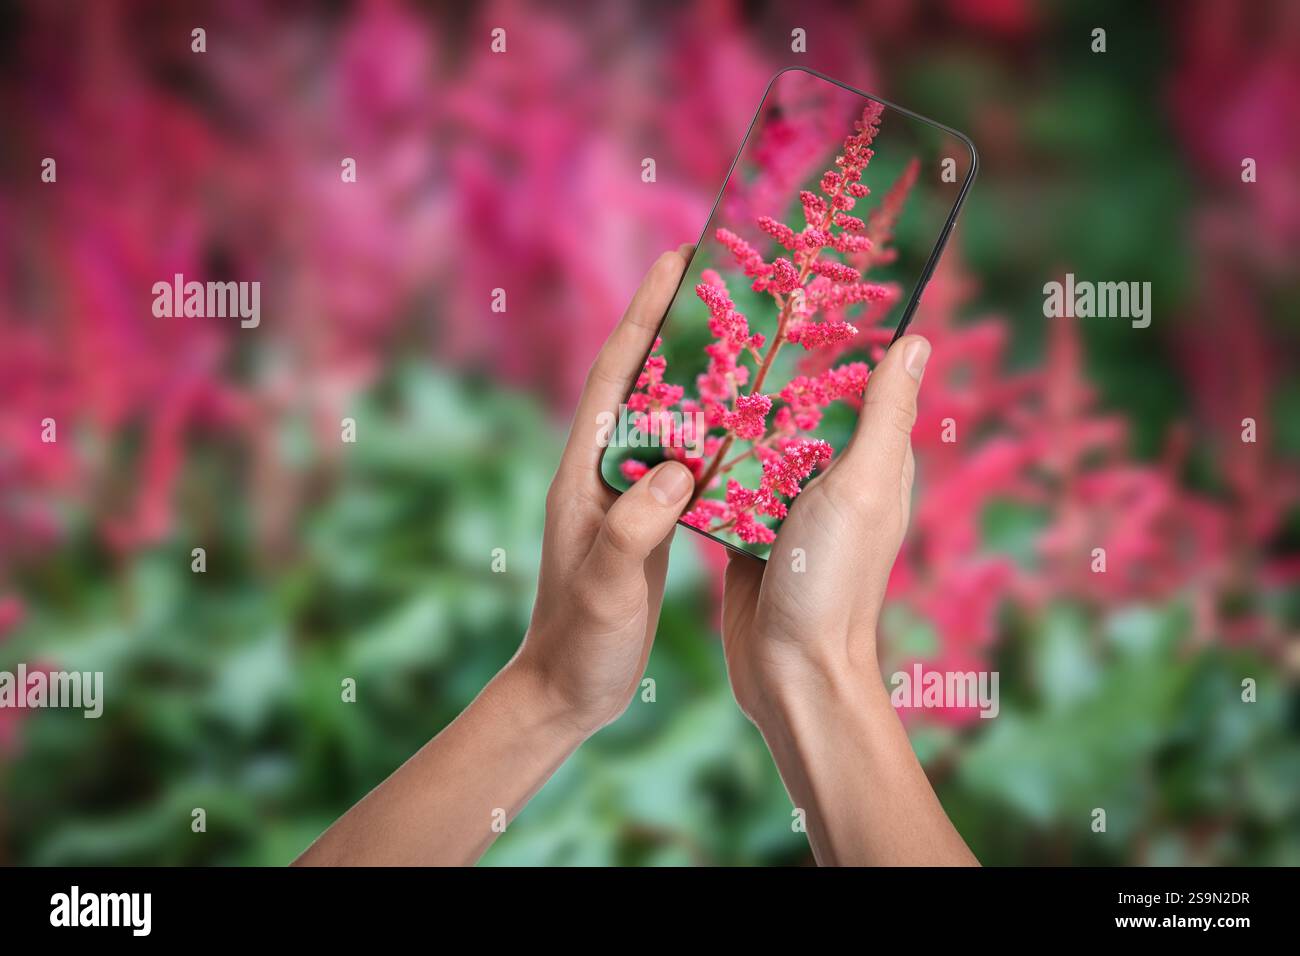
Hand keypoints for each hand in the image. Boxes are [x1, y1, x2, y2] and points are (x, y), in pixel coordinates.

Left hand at [511, 247, 697, 734]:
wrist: (569, 688)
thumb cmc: (581, 639)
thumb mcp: (607, 583)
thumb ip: (636, 526)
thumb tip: (680, 467)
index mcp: (584, 472)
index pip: (615, 376)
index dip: (643, 314)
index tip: (675, 260)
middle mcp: (603, 472)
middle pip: (642, 381)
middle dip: (675, 326)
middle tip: (722, 280)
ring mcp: (626, 495)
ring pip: (667, 417)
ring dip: (700, 374)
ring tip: (745, 335)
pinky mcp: (649, 522)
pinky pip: (685, 461)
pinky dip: (713, 432)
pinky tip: (746, 424)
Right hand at [722, 333, 929, 720]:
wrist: (788, 671)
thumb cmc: (832, 580)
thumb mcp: (862, 486)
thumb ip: (883, 416)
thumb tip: (916, 341)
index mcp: (872, 466)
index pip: (861, 388)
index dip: (838, 344)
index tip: (799, 295)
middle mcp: (832, 483)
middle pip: (801, 413)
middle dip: (770, 375)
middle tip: (724, 321)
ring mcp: (786, 509)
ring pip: (757, 445)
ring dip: (732, 417)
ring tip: (690, 366)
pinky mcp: (746, 533)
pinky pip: (726, 485)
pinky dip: (707, 464)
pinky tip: (674, 433)